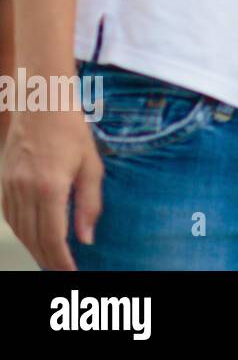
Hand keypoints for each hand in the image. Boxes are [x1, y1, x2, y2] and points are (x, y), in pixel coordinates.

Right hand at [1, 109, 102, 270]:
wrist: (42, 105)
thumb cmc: (72, 132)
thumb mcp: (91, 166)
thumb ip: (89, 204)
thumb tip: (87, 238)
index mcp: (50, 187)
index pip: (53, 237)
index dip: (61, 259)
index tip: (71, 272)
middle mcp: (25, 191)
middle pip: (33, 238)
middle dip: (47, 259)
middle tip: (62, 272)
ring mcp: (10, 187)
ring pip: (19, 230)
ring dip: (33, 248)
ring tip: (49, 260)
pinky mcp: (3, 182)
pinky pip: (10, 217)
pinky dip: (21, 232)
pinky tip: (32, 238)